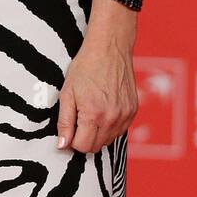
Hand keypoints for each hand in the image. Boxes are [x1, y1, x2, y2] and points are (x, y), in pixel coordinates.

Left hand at [57, 31, 137, 153]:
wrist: (109, 49)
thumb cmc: (85, 68)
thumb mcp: (67, 93)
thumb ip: (65, 122)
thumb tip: (63, 145)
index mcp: (93, 114)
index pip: (82, 146)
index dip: (72, 141)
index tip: (68, 130)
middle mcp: (112, 118)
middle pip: (96, 146)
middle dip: (84, 139)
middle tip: (77, 121)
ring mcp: (125, 115)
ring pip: (109, 140)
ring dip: (97, 134)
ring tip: (89, 113)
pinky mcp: (133, 111)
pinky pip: (120, 130)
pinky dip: (109, 126)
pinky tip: (102, 110)